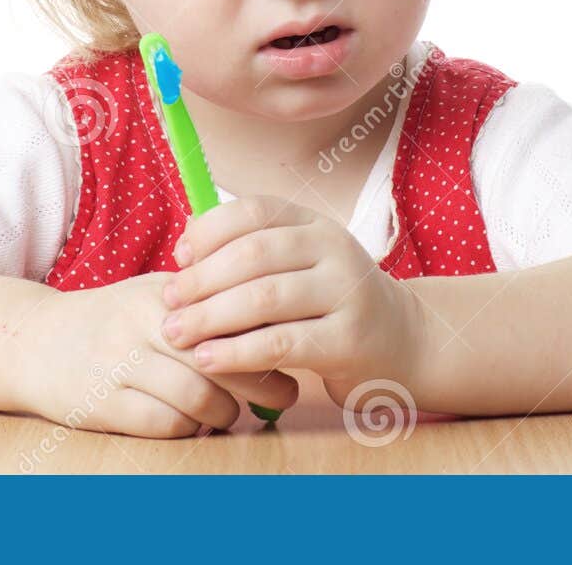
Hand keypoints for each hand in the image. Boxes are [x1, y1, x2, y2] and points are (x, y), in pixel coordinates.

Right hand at [21, 271, 299, 438]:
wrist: (33, 342)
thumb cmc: (111, 320)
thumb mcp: (154, 295)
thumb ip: (206, 302)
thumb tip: (273, 324)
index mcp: (161, 294)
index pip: (230, 314)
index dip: (267, 338)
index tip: (291, 351)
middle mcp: (141, 326)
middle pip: (221, 358)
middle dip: (262, 383)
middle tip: (283, 394)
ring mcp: (119, 366)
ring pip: (199, 397)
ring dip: (226, 412)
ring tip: (231, 411)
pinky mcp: (103, 404)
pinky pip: (166, 425)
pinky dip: (191, 429)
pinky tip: (194, 423)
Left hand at [159, 195, 426, 408]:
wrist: (404, 342)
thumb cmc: (331, 303)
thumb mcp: (301, 264)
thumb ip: (253, 250)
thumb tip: (186, 237)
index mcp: (316, 224)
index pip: (255, 210)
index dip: (210, 231)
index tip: (178, 257)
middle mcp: (335, 249)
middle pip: (253, 255)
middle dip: (201, 280)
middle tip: (167, 303)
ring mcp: (347, 293)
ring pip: (264, 298)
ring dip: (210, 317)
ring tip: (176, 333)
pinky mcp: (350, 340)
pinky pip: (281, 343)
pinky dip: (237, 352)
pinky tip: (207, 359)